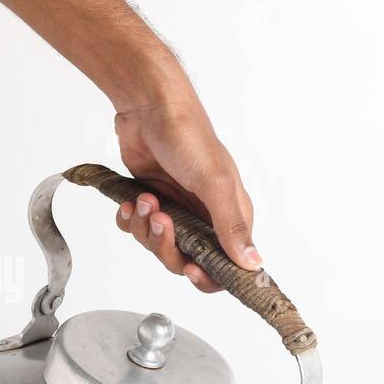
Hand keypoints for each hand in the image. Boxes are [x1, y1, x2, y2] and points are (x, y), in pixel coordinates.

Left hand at [112, 98, 259, 292]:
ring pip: (158, 247)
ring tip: (145, 201)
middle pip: (186, 261)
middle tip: (160, 220)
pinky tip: (131, 201)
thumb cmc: (189, 136)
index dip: (209, 276)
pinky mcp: (153, 203)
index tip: (192, 268)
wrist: (148, 106)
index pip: (226, 266)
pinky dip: (130, 220)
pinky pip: (138, 230)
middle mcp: (205, 218)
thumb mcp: (214, 183)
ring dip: (145, 229)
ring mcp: (178, 212)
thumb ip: (231, 226)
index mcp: (230, 217)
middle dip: (167, 246)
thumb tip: (253, 263)